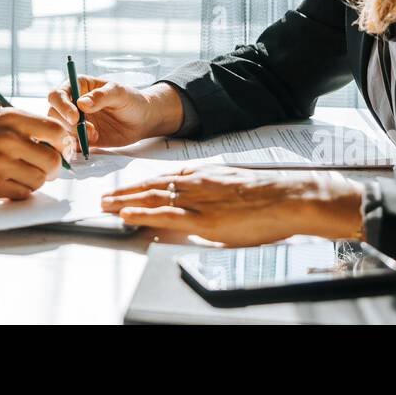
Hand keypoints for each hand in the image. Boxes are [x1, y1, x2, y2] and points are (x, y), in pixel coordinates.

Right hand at [0, 109, 76, 200]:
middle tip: (48, 168)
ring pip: (39, 180)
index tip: (62, 149)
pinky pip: (24, 193)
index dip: (64, 143)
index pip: (54, 130)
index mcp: (12, 119)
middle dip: (54, 168)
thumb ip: (32, 127)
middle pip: (52, 160)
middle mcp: (7, 140)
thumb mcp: (3, 119)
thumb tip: (64, 145)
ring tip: (23, 173)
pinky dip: (21, 190)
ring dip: (36, 180)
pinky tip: (10, 181)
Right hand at [46, 76, 184, 147]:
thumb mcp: (119, 93)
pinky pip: (69, 144)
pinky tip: (88, 146)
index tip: (74, 117)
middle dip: (66, 125)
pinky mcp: (81, 138)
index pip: (57, 94)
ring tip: (94, 136)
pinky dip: (74, 148)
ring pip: (60, 131)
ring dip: (72, 136)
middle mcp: (72, 104)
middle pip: (54, 114)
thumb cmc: (132, 100)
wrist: (143, 120)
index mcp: (78, 86)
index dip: (62, 106)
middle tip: (86, 130)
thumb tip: (81, 103)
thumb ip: (101, 97)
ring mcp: (75, 122)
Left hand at [100, 165, 366, 246]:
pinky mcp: (204, 220)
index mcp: (205, 174)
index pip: (165, 177)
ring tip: (106, 206)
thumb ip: (216, 192)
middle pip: (152, 185)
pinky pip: (166, 216)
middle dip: (126, 191)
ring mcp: (198, 200)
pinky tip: (126, 215)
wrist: (290, 197)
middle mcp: (196, 183)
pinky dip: (143, 214)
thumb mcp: (236, 186)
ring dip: (126, 202)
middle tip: (105, 196)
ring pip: (153, 198)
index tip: (127, 186)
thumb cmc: (270, 195)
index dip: (142, 183)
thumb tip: (207, 203)